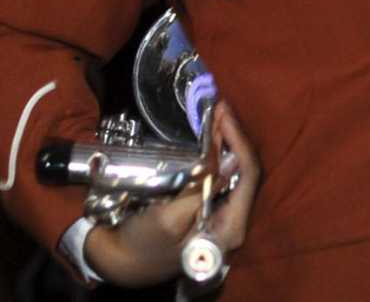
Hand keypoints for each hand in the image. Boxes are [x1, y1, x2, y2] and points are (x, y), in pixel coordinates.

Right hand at [85, 101, 262, 286]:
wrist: (121, 261)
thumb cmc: (142, 244)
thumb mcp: (168, 219)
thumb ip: (199, 191)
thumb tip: (228, 160)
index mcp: (230, 228)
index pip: (248, 177)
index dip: (238, 142)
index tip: (223, 115)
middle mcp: (233, 221)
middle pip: (244, 171)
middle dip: (234, 137)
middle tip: (221, 108)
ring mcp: (223, 215)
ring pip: (234, 170)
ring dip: (226, 142)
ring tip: (218, 115)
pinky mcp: (210, 208)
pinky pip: (221, 175)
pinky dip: (216, 154)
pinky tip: (210, 136)